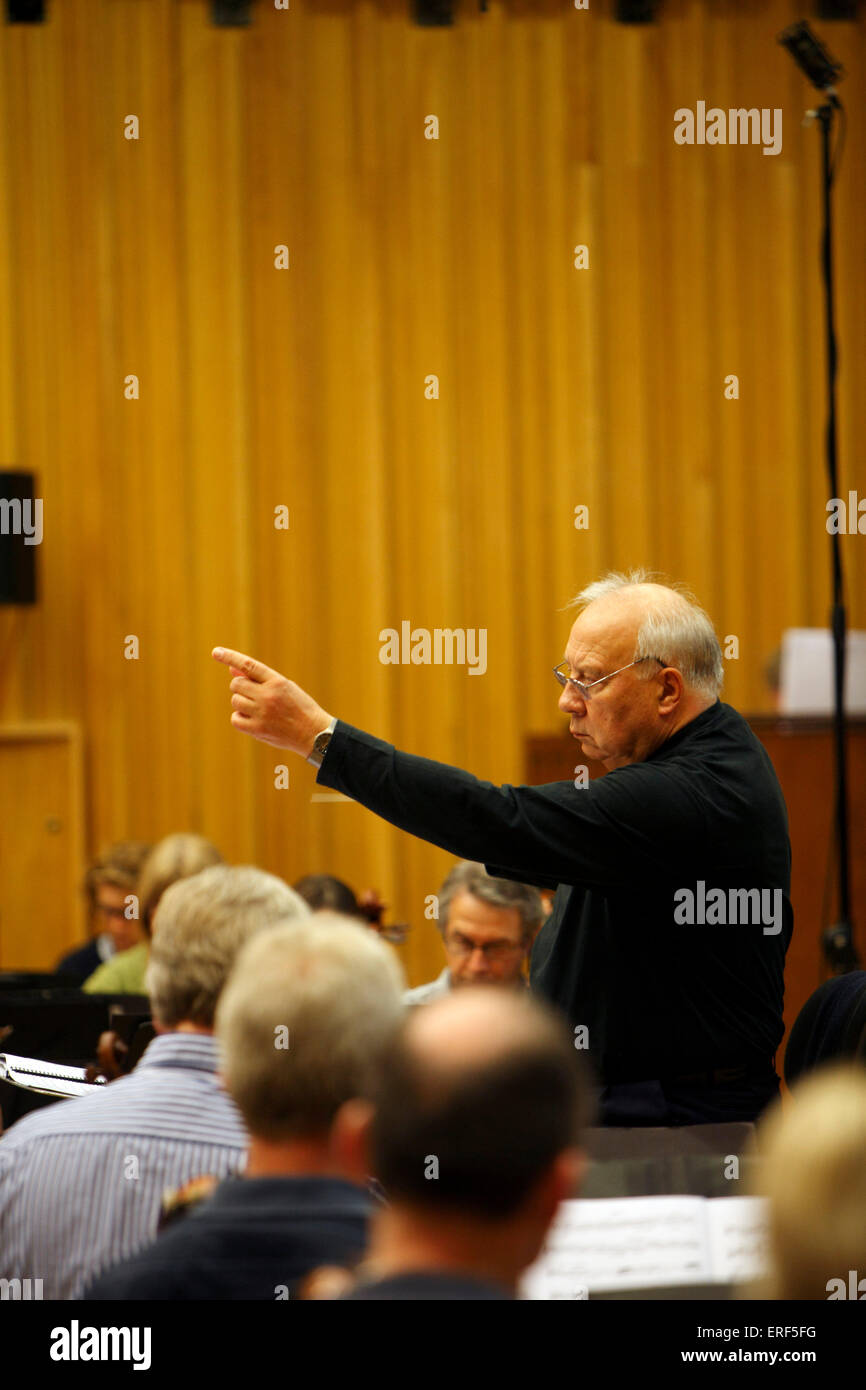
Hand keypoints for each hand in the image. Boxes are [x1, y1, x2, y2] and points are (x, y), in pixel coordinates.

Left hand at [212, 647, 333, 755]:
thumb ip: (258, 679)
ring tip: (260, 709)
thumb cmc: (299, 707)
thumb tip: (231, 670)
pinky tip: (254, 720)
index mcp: (277, 682)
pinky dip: (241, 718)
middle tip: (255, 695)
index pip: (249, 665)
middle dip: (241, 688)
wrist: (314, 733)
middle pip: (236, 685)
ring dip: (242, 703)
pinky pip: (236, 719)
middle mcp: (268, 696)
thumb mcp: (284, 687)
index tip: (216, 652)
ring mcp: (262, 713)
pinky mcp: (258, 730)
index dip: (230, 657)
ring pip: (236, 701)